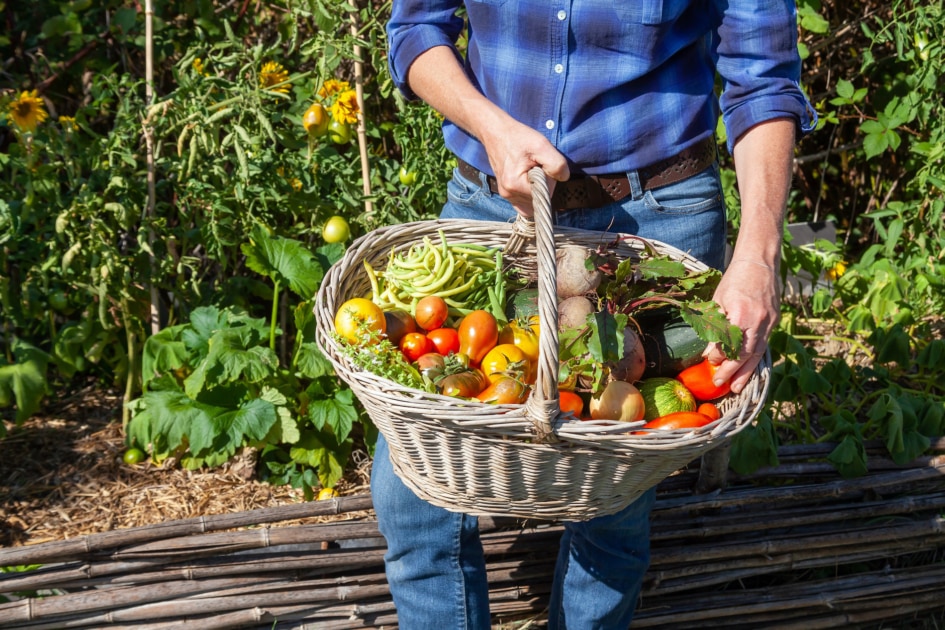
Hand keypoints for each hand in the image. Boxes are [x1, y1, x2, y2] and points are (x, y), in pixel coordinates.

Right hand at [480, 118, 569, 216]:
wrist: (495, 132)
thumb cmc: (518, 137)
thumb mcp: (542, 145)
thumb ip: (557, 164)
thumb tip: (563, 178)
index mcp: (515, 185)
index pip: (546, 193)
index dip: (549, 178)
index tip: (540, 163)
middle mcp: (508, 194)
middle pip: (538, 198)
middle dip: (542, 183)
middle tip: (535, 164)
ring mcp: (505, 195)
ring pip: (532, 200)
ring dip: (536, 186)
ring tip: (529, 168)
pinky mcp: (505, 192)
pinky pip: (523, 203)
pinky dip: (530, 194)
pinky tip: (528, 180)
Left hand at [703, 259, 780, 393]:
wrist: (759, 264)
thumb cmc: (734, 280)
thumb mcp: (718, 300)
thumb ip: (715, 326)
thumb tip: (710, 351)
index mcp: (740, 314)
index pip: (728, 344)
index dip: (718, 355)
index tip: (710, 361)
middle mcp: (757, 321)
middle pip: (744, 354)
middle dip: (731, 372)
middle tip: (719, 383)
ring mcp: (768, 323)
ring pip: (757, 353)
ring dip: (746, 372)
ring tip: (737, 388)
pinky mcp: (774, 322)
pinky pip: (764, 346)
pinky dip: (756, 360)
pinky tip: (749, 371)